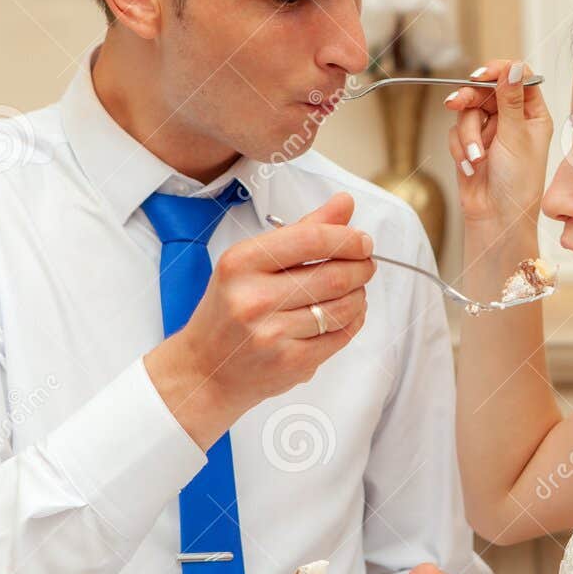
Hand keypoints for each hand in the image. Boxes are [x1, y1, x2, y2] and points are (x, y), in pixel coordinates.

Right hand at [144, 192, 375, 448]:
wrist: (206, 370)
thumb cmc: (229, 309)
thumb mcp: (251, 262)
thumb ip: (302, 231)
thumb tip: (345, 203)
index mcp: (242, 262)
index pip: (311, 240)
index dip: (348, 239)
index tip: (363, 241)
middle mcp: (253, 298)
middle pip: (334, 275)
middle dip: (362, 267)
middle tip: (366, 265)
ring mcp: (272, 333)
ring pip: (342, 307)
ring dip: (360, 295)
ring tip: (356, 290)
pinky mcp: (290, 362)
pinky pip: (340, 335)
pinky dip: (353, 320)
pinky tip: (348, 313)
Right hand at [444, 59, 553, 230]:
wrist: (496, 218)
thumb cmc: (518, 184)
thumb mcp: (516, 136)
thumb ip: (510, 99)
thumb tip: (513, 67)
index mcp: (533, 114)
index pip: (518, 77)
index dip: (499, 71)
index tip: (481, 75)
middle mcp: (512, 119)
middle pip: (486, 91)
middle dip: (470, 100)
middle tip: (457, 103)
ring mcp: (490, 131)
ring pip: (468, 112)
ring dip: (467, 136)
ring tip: (476, 158)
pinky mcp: (470, 144)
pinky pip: (456, 132)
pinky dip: (460, 149)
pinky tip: (470, 167)